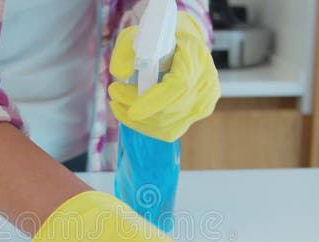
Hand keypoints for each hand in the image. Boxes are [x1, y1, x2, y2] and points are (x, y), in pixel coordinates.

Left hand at [108, 12, 220, 141]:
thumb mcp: (140, 34)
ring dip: (137, 121)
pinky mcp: (197, 115)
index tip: (128, 108)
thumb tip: (120, 73)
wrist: (186, 46)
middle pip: (168, 111)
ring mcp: (203, 104)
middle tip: (114, 95)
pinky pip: (169, 130)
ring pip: (166, 126)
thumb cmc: (163, 38)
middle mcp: (205, 86)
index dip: (153, 102)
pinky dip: (147, 126)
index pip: (179, 86)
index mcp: (195, 59)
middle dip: (134, 107)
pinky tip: (133, 115)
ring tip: (118, 105)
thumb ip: (127, 50)